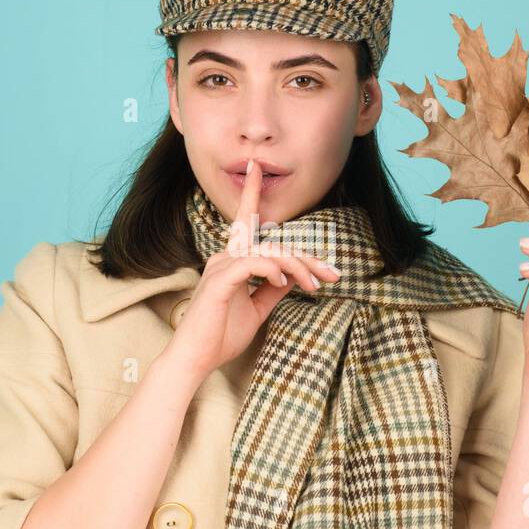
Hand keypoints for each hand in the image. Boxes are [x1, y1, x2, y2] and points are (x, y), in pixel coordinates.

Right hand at [162, 159, 341, 379]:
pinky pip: (252, 264)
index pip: (247, 224)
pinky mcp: (219, 281)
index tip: (257, 168)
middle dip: (306, 259)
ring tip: (315, 287)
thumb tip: (292, 275)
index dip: (253, 194)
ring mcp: (220, 267)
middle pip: (273, 244)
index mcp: (231, 261)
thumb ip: (272, 290)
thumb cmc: (221, 336)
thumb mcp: (257, 310)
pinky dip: (272, 269)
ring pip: (268, 252)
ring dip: (297, 267)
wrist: (196, 360)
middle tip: (332, 275)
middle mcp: (225, 258)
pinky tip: (284, 281)